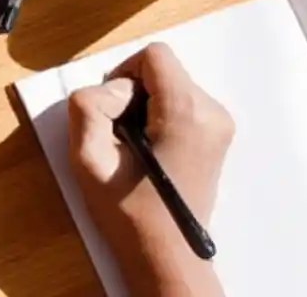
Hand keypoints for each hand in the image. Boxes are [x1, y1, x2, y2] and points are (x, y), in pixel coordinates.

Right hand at [67, 43, 232, 296]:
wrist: (165, 251)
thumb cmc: (129, 211)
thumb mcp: (88, 157)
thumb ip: (87, 107)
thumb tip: (105, 89)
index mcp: (187, 113)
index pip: (154, 55)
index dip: (123, 74)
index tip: (112, 110)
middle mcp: (212, 113)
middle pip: (162, 71)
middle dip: (132, 95)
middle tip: (121, 137)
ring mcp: (219, 126)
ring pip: (169, 87)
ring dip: (143, 108)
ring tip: (135, 149)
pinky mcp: (216, 137)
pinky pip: (179, 105)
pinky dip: (158, 119)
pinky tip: (150, 152)